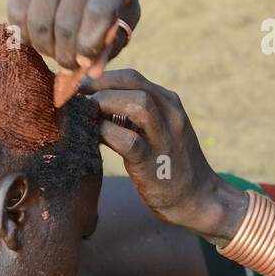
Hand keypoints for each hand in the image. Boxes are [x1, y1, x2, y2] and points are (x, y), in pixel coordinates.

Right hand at [8, 0, 140, 73]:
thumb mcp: (124, 6)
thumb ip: (113, 40)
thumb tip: (92, 72)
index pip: (98, 16)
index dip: (89, 47)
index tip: (85, 62)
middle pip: (66, 22)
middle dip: (65, 54)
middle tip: (67, 65)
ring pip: (39, 19)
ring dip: (44, 47)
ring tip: (53, 52)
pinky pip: (18, 9)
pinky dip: (24, 34)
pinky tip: (36, 38)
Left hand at [87, 69, 247, 237]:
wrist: (199, 198)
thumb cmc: (170, 163)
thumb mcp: (159, 130)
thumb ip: (134, 115)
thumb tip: (93, 104)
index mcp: (170, 103)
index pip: (132, 77)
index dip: (101, 78)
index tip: (79, 88)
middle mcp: (172, 115)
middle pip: (133, 82)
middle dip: (99, 85)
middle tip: (75, 98)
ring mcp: (165, 138)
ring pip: (138, 104)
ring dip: (105, 103)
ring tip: (85, 113)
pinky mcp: (154, 164)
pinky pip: (129, 141)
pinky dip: (106, 133)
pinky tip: (93, 136)